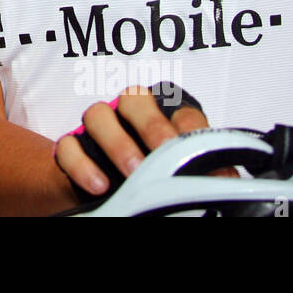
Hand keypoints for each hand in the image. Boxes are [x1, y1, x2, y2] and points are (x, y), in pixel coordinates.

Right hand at [54, 84, 208, 198]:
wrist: (104, 194)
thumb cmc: (149, 180)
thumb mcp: (177, 175)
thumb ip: (198, 171)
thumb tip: (225, 177)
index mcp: (161, 119)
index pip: (180, 110)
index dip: (189, 125)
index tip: (200, 151)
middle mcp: (127, 117)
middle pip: (134, 98)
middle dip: (151, 124)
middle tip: (162, 152)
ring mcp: (96, 131)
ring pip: (97, 114)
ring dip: (117, 142)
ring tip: (132, 173)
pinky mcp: (70, 148)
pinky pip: (68, 146)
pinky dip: (82, 164)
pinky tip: (100, 185)